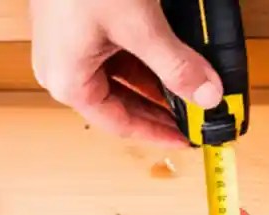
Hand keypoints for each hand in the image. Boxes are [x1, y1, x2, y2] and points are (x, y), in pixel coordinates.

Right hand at [29, 0, 223, 145]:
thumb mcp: (139, 26)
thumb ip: (176, 64)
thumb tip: (206, 93)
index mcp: (69, 82)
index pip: (121, 124)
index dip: (159, 133)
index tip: (188, 136)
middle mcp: (62, 69)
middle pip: (120, 103)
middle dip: (161, 107)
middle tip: (195, 113)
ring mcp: (67, 45)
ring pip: (119, 77)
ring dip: (154, 81)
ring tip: (189, 83)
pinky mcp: (76, 24)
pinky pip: (113, 52)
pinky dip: (142, 57)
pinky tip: (168, 52)